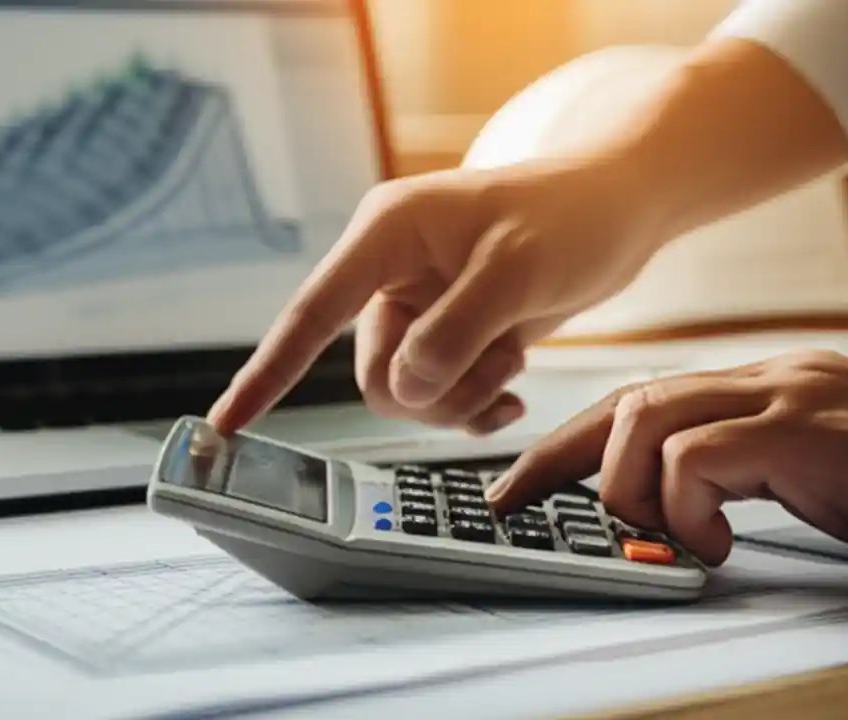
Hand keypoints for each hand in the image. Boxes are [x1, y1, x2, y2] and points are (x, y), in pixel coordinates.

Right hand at [207, 154, 671, 435]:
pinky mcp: (447, 332)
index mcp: (384, 235)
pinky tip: (511, 391)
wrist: (622, 210)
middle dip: (433, 389)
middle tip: (495, 366)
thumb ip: (453, 333)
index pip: (310, 314)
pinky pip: (436, 395)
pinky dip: (473, 405)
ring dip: (461, 394)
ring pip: (406, 391)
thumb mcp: (516, 272)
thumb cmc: (571, 218)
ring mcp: (417, 306)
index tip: (225, 424)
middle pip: (372, 373)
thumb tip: (408, 387)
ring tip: (512, 360)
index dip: (266, 373)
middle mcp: (388, 272)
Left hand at [485, 350, 847, 565]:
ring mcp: (785, 397)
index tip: (519, 481)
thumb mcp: (797, 474)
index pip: (638, 399)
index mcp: (757, 385)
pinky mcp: (802, 430)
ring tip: (666, 529)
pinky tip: (720, 541)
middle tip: (519, 500)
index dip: (569, 441)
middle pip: (625, 401)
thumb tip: (657, 506)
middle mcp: (765, 378)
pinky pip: (698, 458)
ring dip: (630, 486)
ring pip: (646, 420)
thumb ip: (731, 472)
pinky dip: (687, 507)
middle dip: (560, 455)